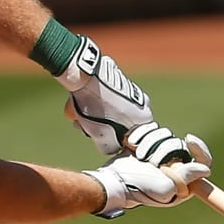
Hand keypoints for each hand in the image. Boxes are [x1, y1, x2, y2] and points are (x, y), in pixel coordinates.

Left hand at [57, 36, 153, 155]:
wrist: (84, 75)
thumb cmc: (95, 107)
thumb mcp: (100, 136)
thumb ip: (110, 147)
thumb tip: (111, 148)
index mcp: (144, 116)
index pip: (132, 137)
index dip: (114, 139)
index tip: (100, 137)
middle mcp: (142, 101)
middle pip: (121, 122)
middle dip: (102, 125)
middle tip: (85, 125)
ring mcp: (131, 87)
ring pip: (112, 108)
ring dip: (96, 113)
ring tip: (79, 112)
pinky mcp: (117, 77)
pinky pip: (107, 94)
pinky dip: (96, 98)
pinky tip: (82, 98)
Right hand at [83, 123, 212, 215]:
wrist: (112, 181)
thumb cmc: (138, 188)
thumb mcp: (165, 187)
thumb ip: (186, 177)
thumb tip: (205, 169)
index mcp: (184, 181)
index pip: (202, 161)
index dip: (199, 149)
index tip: (189, 139)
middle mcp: (175, 166)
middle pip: (180, 144)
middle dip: (163, 149)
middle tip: (149, 161)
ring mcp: (160, 154)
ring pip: (165, 135)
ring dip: (150, 143)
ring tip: (138, 155)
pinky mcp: (147, 144)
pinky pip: (152, 130)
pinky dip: (142, 135)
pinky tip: (131, 146)